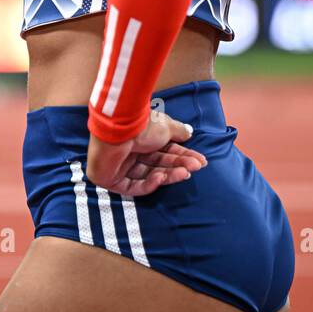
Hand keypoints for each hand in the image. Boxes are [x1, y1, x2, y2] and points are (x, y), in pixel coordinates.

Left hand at [85, 108, 206, 196]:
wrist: (118, 127)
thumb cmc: (142, 125)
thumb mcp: (166, 126)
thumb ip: (178, 132)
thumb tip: (189, 132)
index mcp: (141, 137)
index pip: (165, 151)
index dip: (183, 156)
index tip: (201, 161)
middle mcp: (130, 151)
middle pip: (158, 163)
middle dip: (179, 165)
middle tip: (196, 167)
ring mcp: (120, 165)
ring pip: (148, 175)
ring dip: (169, 175)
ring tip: (185, 173)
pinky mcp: (111, 179)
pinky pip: (134, 186)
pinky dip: (149, 183)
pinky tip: (161, 177)